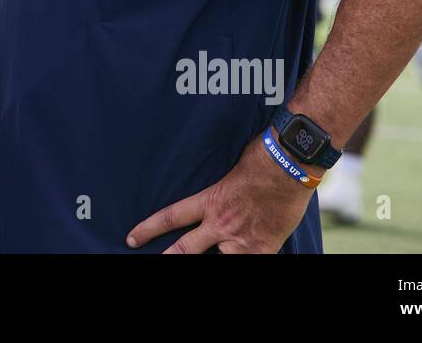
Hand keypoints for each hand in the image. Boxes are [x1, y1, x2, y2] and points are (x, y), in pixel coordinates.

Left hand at [125, 134, 314, 252]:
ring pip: (214, 261)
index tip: (132, 238)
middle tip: (150, 261)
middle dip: (167, 258)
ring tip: (211, 253)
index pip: (171, 217)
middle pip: (184, 249)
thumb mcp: (230, 168)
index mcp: (209, 200)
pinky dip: (242, 259)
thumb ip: (218, 187)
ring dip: (211, 258)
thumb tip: (216, 189)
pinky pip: (247, 263)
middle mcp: (220, 222)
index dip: (150, 229)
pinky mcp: (263, 249)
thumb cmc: (261, 158)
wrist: (289, 165)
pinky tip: (246, 252)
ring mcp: (240, 239)